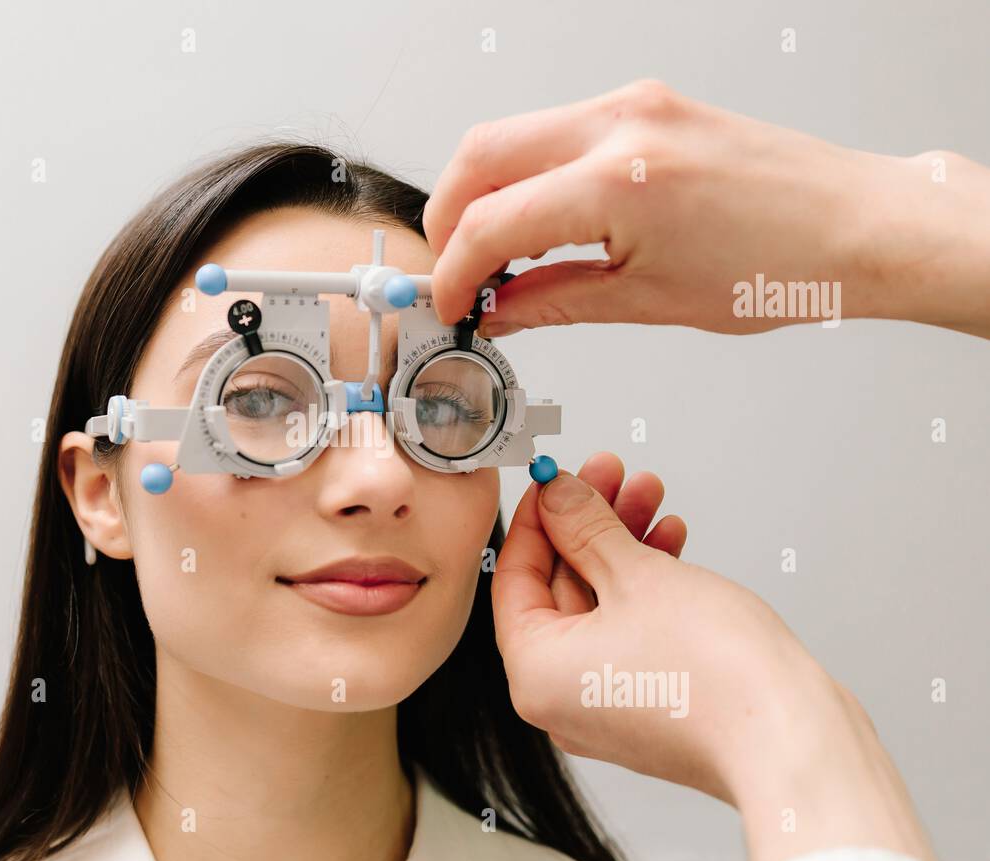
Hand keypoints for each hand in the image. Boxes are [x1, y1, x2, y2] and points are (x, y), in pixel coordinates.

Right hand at [425, 79, 989, 338]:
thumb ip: (555, 302)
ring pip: (511, 135)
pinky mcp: (648, 105)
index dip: (453, 274)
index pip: (488, 224)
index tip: (449, 307)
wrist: (856, 224)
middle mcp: (620, 124)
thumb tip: (500, 310)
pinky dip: (529, 177)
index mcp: (618, 181)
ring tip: (499, 258)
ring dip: (485, 195)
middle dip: (449, 220)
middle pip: (478, 156)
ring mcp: (635, 104)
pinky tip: (541, 225)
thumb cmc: (782, 265)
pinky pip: (556, 132)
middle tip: (456, 276)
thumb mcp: (650, 301)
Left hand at [492, 451, 935, 860]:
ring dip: (624, 545)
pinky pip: (631, 631)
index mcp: (534, 674)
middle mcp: (561, 698)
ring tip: (650, 494)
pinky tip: (670, 540)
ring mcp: (607, 705)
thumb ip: (586, 528)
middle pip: (560, 588)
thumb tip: (557, 496)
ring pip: (601, 605)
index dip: (538, 518)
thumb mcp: (635, 575)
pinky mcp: (650, 704)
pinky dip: (646, 585)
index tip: (556, 479)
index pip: (514, 577)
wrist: (792, 739)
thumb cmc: (714, 678)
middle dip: (590, 523)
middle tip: (609, 474)